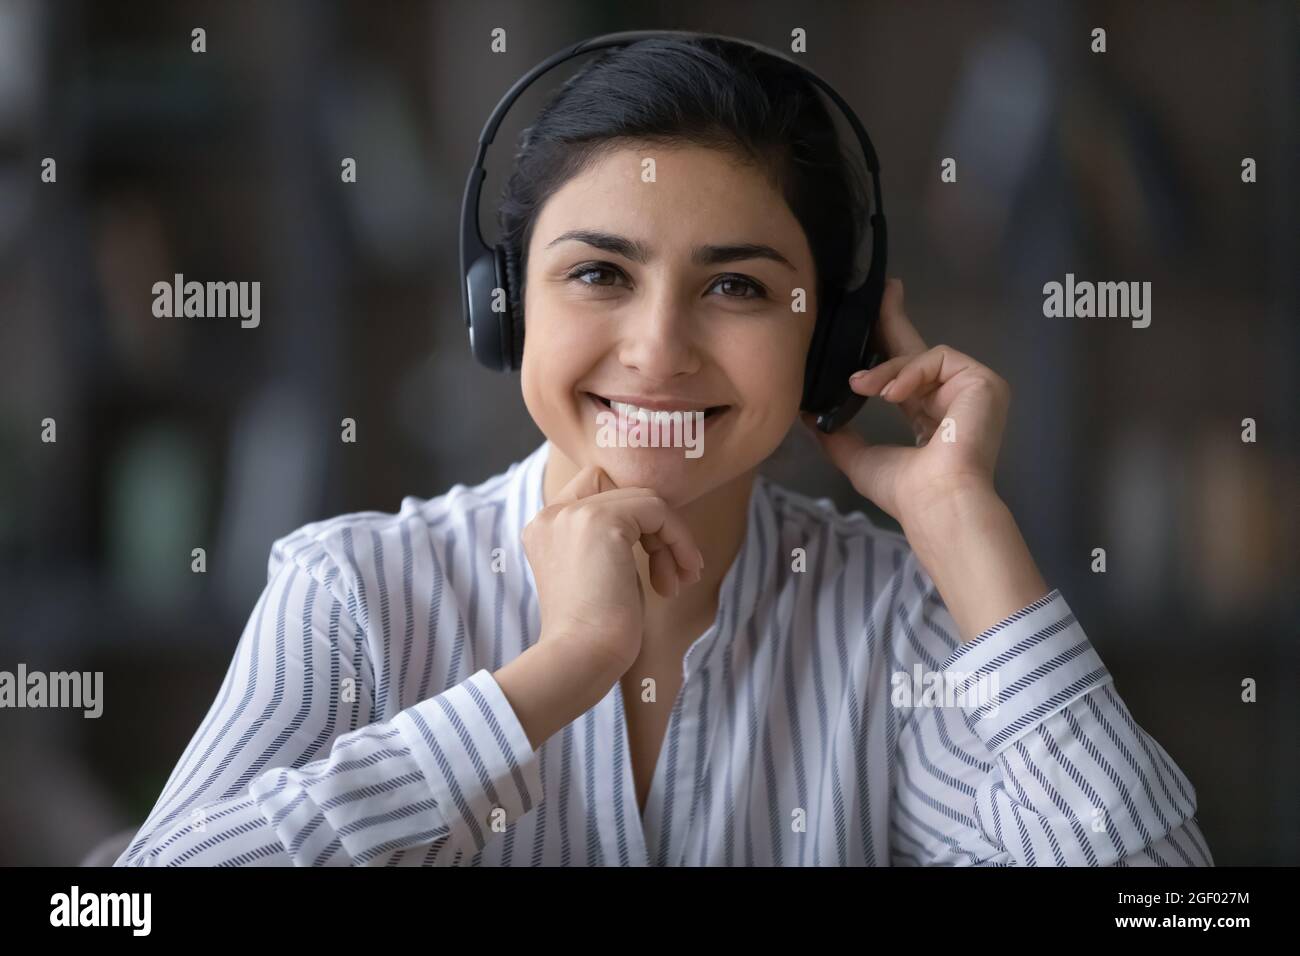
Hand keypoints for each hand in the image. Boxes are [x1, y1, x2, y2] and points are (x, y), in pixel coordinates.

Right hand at [520, 465, 704, 677]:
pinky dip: (678, 540)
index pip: (595, 488)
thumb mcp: (598, 576)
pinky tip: (681, 577)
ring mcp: (574, 514)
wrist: (580, 658)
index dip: (633, 517)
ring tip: (679, 581)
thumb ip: (610, 543)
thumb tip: (654, 524)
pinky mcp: (601, 522)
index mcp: (544, 528)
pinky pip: (657, 510)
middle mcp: (552, 514)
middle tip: (674, 576)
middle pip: (625, 492)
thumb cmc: (594, 633)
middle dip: (657, 532)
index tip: (652, 558)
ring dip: (672, 539)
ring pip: (644, 499)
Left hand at [804, 277, 1011, 537]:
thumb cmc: (905, 491)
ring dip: (885, 369)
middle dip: (893, 320)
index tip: (869, 314)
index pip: (905, 372)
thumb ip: (836, 436)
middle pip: (918, 350)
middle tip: (879, 291)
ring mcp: (971, 389)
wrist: (937, 503)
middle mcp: (951, 398)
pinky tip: (888, 393)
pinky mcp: (982, 381)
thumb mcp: (859, 458)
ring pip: (921, 356)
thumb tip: (809, 416)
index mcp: (928, 417)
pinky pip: (938, 359)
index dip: (885, 344)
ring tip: (860, 386)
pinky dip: (909, 372)